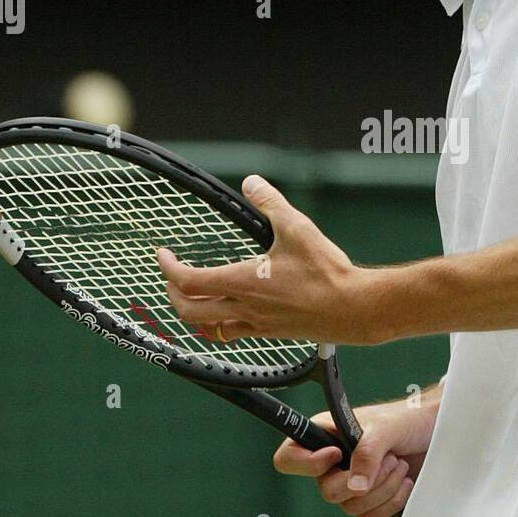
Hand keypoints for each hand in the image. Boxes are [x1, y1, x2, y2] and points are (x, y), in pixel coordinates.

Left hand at [157, 174, 383, 344]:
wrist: (354, 308)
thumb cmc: (326, 272)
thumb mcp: (297, 228)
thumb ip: (270, 203)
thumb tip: (251, 183)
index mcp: (242, 282)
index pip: (189, 281)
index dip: (169, 268)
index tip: (163, 254)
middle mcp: (244, 308)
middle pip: (189, 310)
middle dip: (173, 293)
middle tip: (172, 276)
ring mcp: (257, 324)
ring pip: (208, 328)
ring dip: (192, 313)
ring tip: (193, 296)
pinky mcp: (273, 333)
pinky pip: (234, 334)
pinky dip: (218, 325)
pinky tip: (228, 314)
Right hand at [274, 396, 436, 516]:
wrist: (437, 432)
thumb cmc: (408, 419)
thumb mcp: (386, 428)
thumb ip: (367, 453)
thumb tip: (355, 487)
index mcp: (325, 435)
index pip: (289, 457)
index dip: (307, 464)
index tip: (337, 456)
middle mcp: (332, 461)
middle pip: (328, 492)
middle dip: (365, 480)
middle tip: (389, 458)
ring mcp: (351, 482)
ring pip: (351, 508)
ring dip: (383, 488)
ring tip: (399, 463)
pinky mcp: (371, 499)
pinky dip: (391, 502)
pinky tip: (404, 480)